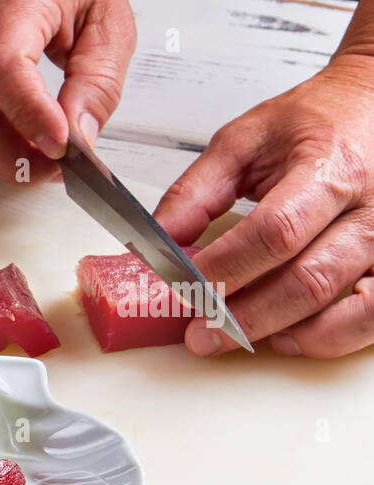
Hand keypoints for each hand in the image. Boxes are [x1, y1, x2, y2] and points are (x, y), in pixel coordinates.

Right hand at [0, 0, 136, 182]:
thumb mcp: (106, 15)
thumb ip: (99, 77)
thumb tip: (80, 134)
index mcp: (7, 5)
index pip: (2, 70)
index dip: (29, 117)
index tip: (61, 147)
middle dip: (17, 160)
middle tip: (59, 168)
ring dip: (4, 159)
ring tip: (45, 159)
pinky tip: (23, 143)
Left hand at [155, 55, 373, 357]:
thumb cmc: (320, 120)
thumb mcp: (247, 139)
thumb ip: (197, 190)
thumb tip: (159, 239)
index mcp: (329, 168)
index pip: (276, 231)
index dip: (227, 267)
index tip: (184, 288)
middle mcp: (371, 208)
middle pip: (308, 279)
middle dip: (246, 316)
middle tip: (199, 335)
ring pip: (349, 309)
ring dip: (288, 334)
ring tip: (240, 338)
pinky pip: (373, 317)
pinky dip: (331, 337)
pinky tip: (292, 337)